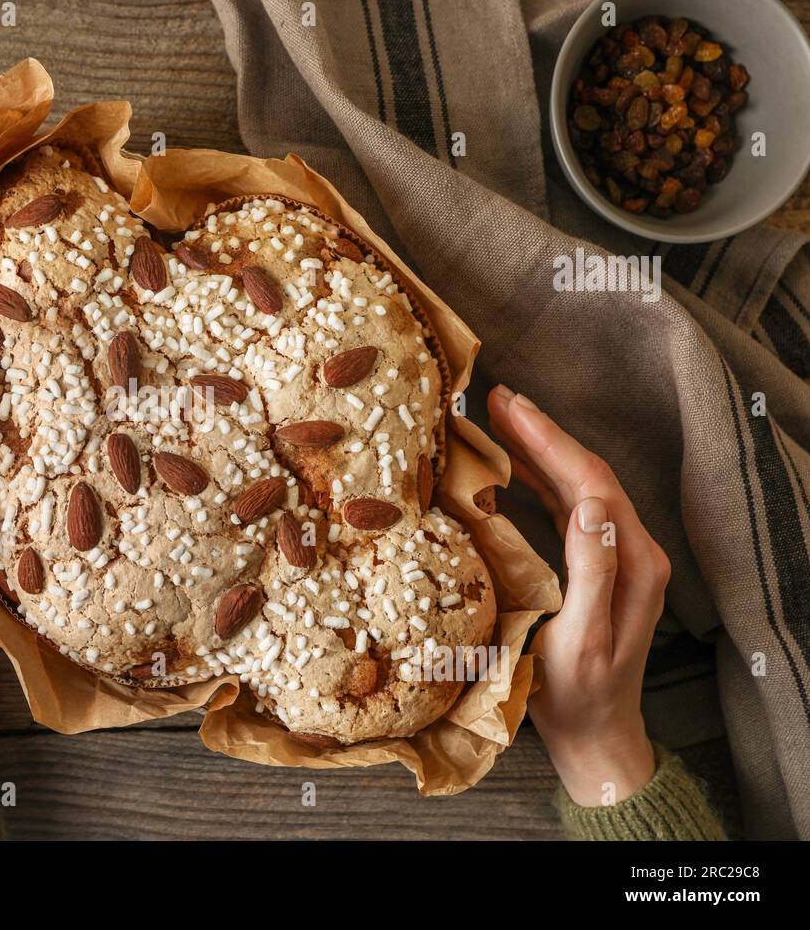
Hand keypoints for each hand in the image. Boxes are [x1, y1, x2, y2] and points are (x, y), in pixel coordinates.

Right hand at [489, 385, 669, 805]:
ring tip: (501, 419)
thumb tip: (585, 504)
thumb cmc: (580, 695)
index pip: (591, 483)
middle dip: (543, 433)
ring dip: (542, 451)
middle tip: (498, 398)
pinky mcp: (602, 568)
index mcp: (635, 564)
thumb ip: (592, 571)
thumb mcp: (582, 639)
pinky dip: (543, 480)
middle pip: (588, 474)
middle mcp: (635, 553)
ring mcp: (621, 559)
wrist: (597, 735)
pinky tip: (516, 468)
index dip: (550, 441)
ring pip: (580, 486)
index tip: (510, 408)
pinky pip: (573, 509)